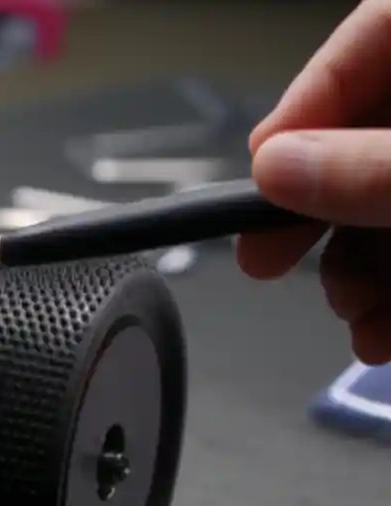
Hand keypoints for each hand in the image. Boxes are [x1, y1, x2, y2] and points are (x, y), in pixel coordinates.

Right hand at [237, 0, 390, 362]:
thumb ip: (373, 170)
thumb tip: (276, 170)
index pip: (374, 37)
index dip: (309, 102)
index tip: (263, 168)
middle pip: (376, 132)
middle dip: (324, 214)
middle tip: (269, 260)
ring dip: (364, 271)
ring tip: (355, 321)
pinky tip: (388, 332)